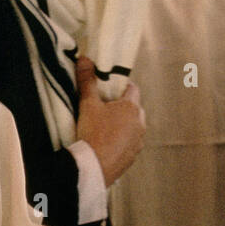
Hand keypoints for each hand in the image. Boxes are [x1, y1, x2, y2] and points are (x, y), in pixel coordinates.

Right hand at [75, 57, 145, 185]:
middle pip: (134, 108)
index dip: (121, 86)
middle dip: (122, 106)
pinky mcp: (132, 157)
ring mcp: (138, 142)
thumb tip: (84, 59)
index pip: (132, 89)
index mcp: (132, 107)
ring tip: (104, 127)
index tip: (110, 88)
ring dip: (123, 125)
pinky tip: (106, 144)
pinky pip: (129, 143)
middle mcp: (140, 123)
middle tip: (104, 107)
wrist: (93, 167)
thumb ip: (87, 81)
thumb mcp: (87, 104)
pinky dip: (121, 141)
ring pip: (133, 127)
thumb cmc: (93, 132)